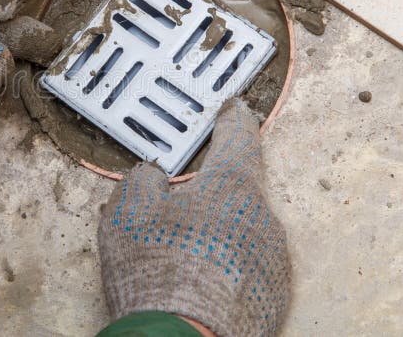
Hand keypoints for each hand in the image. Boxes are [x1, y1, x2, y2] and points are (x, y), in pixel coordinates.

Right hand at [98, 99, 290, 336]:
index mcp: (231, 187)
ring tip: (179, 260)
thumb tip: (152, 178)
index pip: (239, 137)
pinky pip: (248, 266)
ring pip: (241, 230)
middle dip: (209, 196)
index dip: (233, 118)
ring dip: (216, 235)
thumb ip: (142, 181)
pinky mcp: (275, 295)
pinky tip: (198, 283)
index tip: (235, 108)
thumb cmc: (156, 275)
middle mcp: (262, 218)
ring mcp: (273, 259)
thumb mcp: (127, 214)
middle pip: (236, 191)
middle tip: (174, 214)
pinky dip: (226, 268)